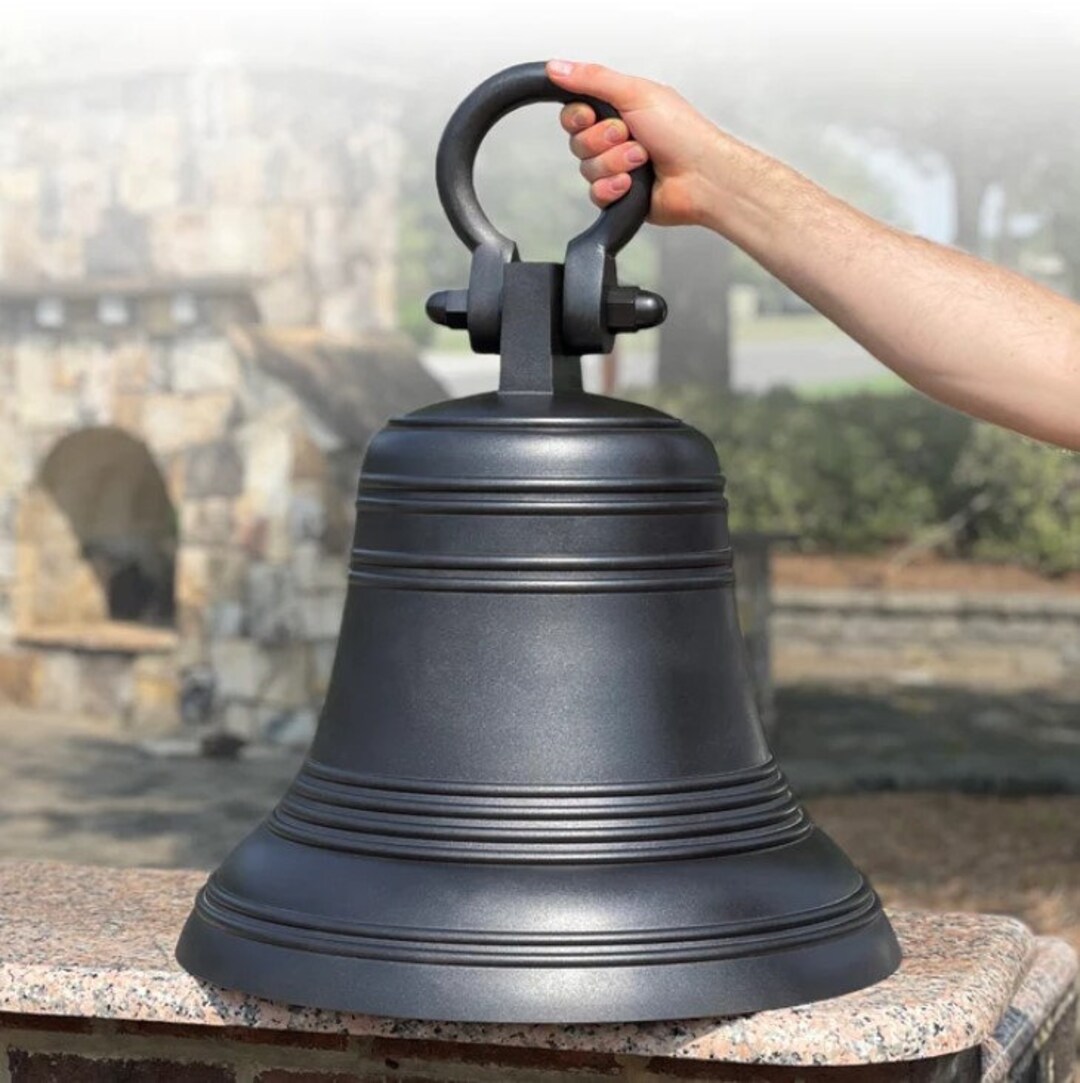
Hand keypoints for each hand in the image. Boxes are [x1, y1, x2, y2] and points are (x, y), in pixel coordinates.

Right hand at [546, 59, 721, 227]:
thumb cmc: (682, 134)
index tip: (591, 115)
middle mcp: (615, 139)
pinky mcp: (618, 195)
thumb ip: (593, 79)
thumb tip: (557, 68)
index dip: (578, 117)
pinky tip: (632, 184)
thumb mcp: (635, 93)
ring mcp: (616, 168)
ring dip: (615, 163)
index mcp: (618, 110)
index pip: (574, 113)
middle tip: (630, 135)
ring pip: (587, 169)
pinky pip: (595, 194)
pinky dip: (614, 188)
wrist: (701, 176)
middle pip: (577, 142)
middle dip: (603, 141)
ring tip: (641, 160)